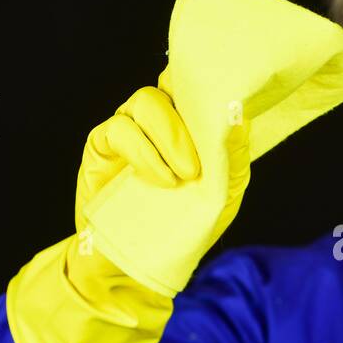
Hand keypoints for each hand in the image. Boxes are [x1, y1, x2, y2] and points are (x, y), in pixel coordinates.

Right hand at [75, 59, 250, 295]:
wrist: (141, 259)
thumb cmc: (186, 223)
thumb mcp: (223, 192)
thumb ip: (232, 153)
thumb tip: (240, 114)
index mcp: (191, 121)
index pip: (197, 83)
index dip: (209, 84)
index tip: (226, 104)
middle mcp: (161, 117)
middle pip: (173, 85)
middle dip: (191, 119)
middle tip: (199, 166)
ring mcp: (130, 127)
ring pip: (146, 102)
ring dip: (169, 137)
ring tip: (184, 176)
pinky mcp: (102, 144)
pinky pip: (119, 130)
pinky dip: (144, 153)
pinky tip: (161, 179)